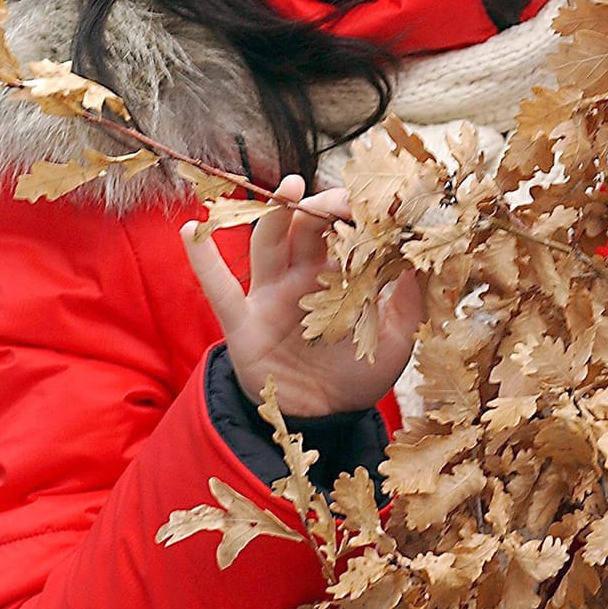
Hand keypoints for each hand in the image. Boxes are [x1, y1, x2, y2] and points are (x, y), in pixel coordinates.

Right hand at [182, 175, 421, 415]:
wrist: (320, 421)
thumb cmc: (356, 375)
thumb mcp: (394, 342)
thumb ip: (405, 303)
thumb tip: (416, 261)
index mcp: (339, 274)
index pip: (346, 229)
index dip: (360, 213)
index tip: (382, 204)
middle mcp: (303, 275)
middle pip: (307, 224)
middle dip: (323, 205)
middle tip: (340, 200)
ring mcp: (271, 294)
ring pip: (270, 242)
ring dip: (276, 212)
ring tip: (288, 187)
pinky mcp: (244, 321)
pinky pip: (220, 288)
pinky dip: (203, 260)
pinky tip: (191, 230)